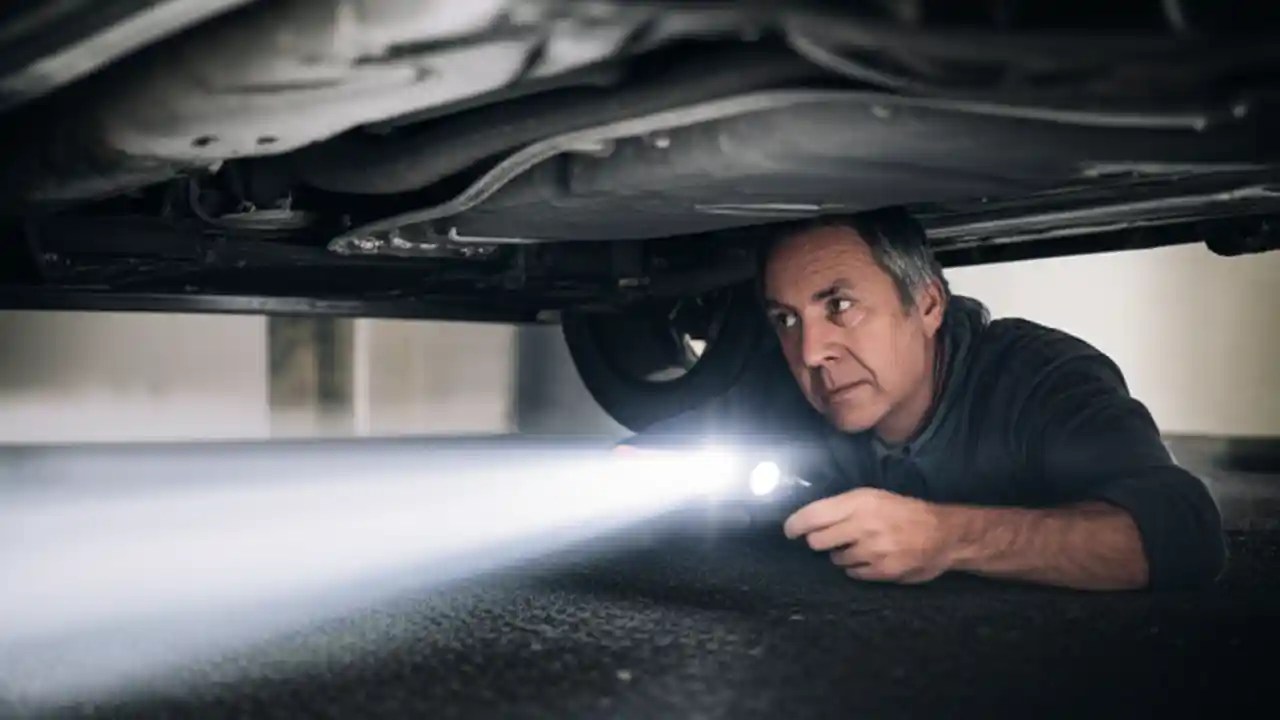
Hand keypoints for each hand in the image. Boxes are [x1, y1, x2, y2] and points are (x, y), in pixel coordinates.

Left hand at [783, 487, 951, 583]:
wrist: (942, 534)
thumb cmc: (904, 512)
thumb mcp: (874, 497)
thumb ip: (843, 507)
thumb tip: (809, 519)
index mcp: (859, 502)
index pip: (813, 515)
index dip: (795, 525)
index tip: (789, 531)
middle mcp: (862, 525)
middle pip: (817, 541)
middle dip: (818, 541)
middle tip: (829, 539)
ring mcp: (871, 551)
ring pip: (834, 559)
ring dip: (840, 554)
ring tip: (860, 547)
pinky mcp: (881, 572)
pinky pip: (852, 573)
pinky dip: (856, 568)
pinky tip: (870, 559)